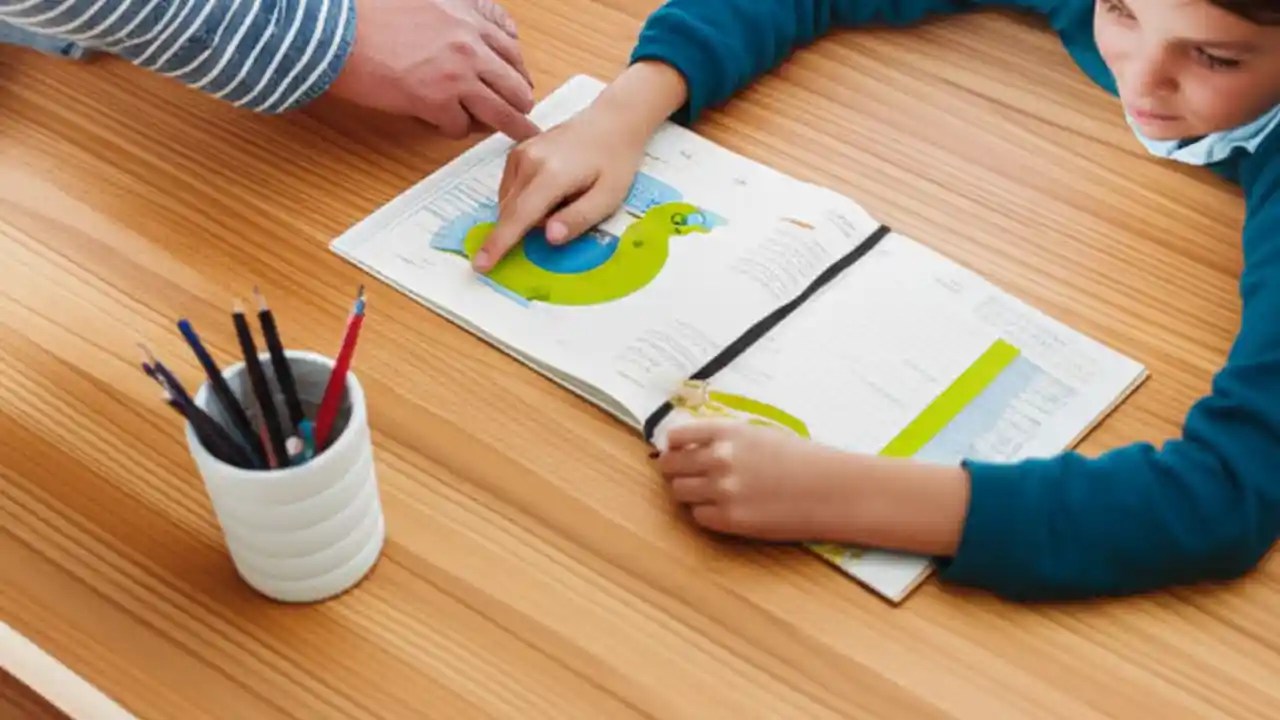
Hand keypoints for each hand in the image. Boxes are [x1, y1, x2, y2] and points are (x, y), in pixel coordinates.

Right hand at [327, 0, 539, 140]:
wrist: (335, 30)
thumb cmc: (368, 11)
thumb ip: (457, 8)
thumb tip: (478, 24)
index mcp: (467, 17)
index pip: (510, 47)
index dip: (518, 68)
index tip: (519, 79)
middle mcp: (470, 45)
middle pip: (515, 82)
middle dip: (521, 100)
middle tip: (523, 111)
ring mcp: (456, 75)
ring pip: (502, 110)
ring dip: (512, 125)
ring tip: (519, 134)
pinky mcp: (436, 102)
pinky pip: (461, 127)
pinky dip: (459, 130)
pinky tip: (451, 127)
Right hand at [470, 102, 646, 270]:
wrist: (612, 122)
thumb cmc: (615, 163)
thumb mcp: (608, 198)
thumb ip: (578, 219)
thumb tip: (549, 238)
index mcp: (552, 174)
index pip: (519, 217)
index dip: (499, 244)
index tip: (481, 265)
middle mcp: (528, 161)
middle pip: (511, 212)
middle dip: (524, 230)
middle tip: (564, 212)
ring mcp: (519, 153)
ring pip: (508, 202)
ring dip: (526, 214)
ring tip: (562, 199)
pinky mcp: (516, 152)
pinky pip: (510, 190)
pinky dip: (524, 201)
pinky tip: (550, 191)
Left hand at [653, 420, 867, 541]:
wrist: (832, 490)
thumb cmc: (803, 459)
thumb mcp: (761, 435)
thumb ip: (725, 439)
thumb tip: (690, 446)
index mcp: (728, 432)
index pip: (677, 436)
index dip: (673, 445)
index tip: (675, 450)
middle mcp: (719, 459)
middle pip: (671, 466)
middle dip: (674, 469)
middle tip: (683, 474)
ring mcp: (722, 490)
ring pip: (679, 492)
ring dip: (688, 491)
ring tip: (706, 492)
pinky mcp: (730, 520)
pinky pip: (698, 516)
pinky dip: (705, 513)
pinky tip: (723, 508)